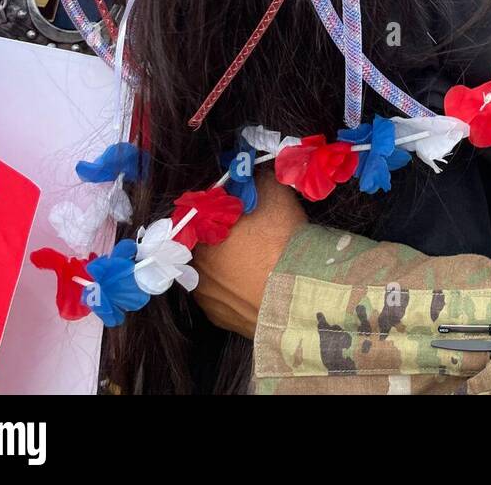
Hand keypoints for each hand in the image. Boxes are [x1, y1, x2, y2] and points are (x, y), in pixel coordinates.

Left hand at [192, 169, 306, 339]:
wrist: (298, 298)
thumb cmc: (282, 242)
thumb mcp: (275, 194)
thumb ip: (257, 178)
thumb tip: (251, 171)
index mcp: (198, 233)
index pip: (201, 212)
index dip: (221, 208)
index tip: (239, 208)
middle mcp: (192, 266)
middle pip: (206, 243)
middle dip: (223, 237)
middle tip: (251, 234)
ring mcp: (204, 297)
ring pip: (213, 272)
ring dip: (228, 265)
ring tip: (257, 261)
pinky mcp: (219, 319)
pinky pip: (224, 297)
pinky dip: (236, 289)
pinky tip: (257, 284)